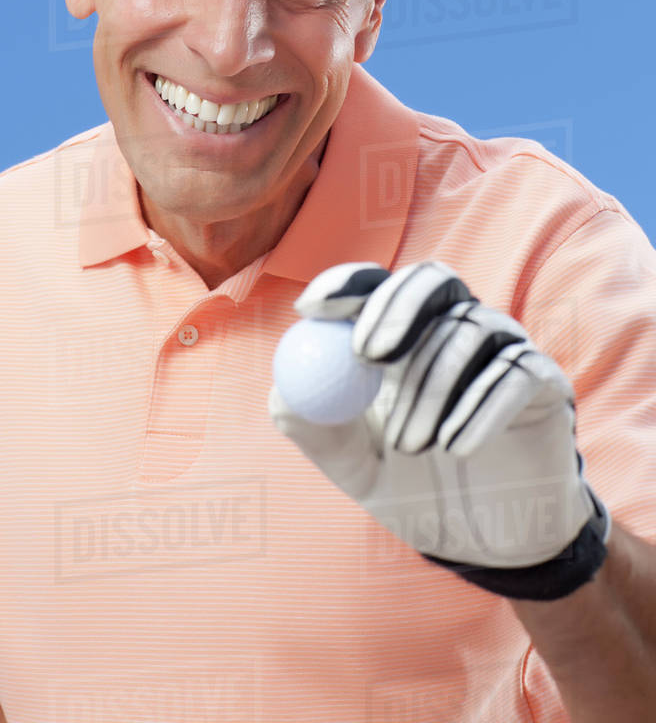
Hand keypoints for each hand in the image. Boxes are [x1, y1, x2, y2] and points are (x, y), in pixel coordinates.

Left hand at [268, 260, 609, 598]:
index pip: (378, 283)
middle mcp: (456, 326)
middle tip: (368, 354)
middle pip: (432, 280)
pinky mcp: (545, 381)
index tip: (312, 310)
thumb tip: (280, 394)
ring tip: (411, 446)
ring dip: (431, 387)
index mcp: (406, 333)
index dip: (346, 285)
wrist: (487, 545)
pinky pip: (515, 372)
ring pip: (469, 332)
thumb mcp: (354, 467)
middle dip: (396, 309)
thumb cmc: (413, 491)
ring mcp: (505, 348)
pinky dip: (480, 407)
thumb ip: (315, 430)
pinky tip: (456, 448)